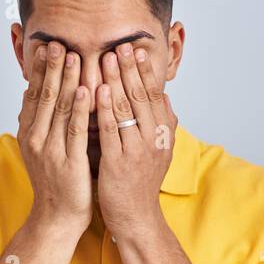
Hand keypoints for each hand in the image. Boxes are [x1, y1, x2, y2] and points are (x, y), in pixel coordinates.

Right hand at [17, 42, 91, 237]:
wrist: (56, 218)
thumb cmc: (57, 182)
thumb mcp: (44, 147)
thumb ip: (44, 122)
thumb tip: (39, 93)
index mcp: (29, 133)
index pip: (33, 93)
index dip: (39, 69)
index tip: (46, 45)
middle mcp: (35, 138)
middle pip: (44, 95)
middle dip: (51, 67)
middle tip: (58, 42)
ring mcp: (50, 150)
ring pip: (59, 109)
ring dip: (67, 80)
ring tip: (74, 56)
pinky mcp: (68, 163)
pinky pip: (76, 131)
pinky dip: (81, 109)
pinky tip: (88, 90)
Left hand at [94, 43, 177, 239]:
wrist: (136, 217)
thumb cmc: (142, 182)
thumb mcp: (160, 151)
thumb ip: (164, 124)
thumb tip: (165, 97)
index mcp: (163, 135)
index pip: (155, 96)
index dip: (146, 72)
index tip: (137, 50)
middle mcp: (154, 140)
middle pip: (142, 97)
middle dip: (130, 69)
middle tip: (120, 45)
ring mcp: (137, 151)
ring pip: (127, 109)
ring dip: (116, 81)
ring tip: (106, 58)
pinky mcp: (119, 162)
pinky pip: (111, 130)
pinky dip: (105, 108)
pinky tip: (97, 89)